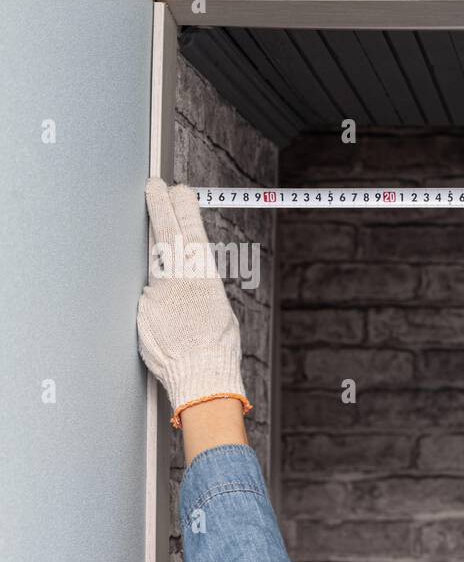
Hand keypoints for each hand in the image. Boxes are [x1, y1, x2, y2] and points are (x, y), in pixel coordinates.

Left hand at [138, 178, 249, 427]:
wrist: (200, 376)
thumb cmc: (218, 350)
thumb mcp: (221, 313)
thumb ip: (202, 293)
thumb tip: (189, 284)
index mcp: (205, 277)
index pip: (190, 233)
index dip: (183, 209)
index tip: (178, 191)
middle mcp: (179, 280)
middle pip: (166, 235)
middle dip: (159, 206)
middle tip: (154, 185)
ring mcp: (158, 293)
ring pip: (154, 258)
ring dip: (153, 237)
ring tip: (152, 217)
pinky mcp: (143, 310)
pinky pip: (148, 293)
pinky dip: (155, 292)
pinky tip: (164, 300)